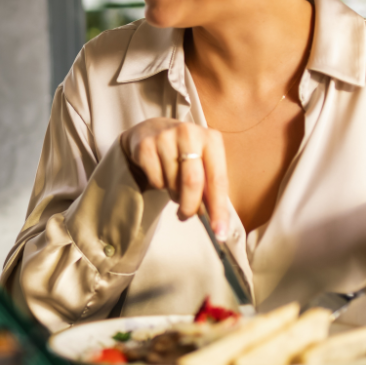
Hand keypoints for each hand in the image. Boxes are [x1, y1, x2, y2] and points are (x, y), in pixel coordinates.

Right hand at [119, 117, 230, 237]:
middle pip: (192, 182)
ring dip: (174, 194)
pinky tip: (160, 173)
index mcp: (211, 139)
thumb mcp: (203, 163)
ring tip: (173, 184)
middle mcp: (189, 133)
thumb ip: (210, 187)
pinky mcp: (145, 145)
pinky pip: (155, 180)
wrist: (153, 130)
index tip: (220, 234)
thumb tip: (217, 223)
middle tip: (186, 216)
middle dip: (190, 206)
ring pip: (172, 183)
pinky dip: (159, 185)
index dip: (219, 209)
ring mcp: (165, 137)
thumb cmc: (185, 153)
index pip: (218, 179)